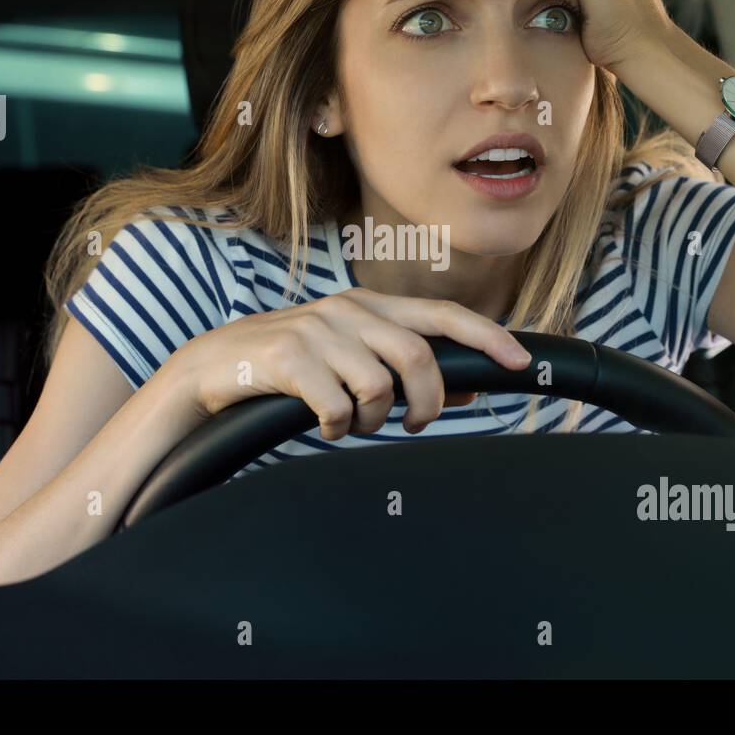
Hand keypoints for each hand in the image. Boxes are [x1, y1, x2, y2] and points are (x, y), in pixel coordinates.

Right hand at [169, 287, 531, 439]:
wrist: (213, 366)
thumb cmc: (291, 365)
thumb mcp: (350, 355)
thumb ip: (403, 366)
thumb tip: (469, 389)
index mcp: (368, 306)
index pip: (441, 314)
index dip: (486, 335)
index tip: (520, 362)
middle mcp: (346, 310)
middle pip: (418, 355)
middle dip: (428, 401)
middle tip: (415, 424)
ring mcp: (316, 331)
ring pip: (378, 386)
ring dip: (373, 420)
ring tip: (351, 421)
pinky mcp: (287, 358)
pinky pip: (337, 408)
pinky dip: (336, 428)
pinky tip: (322, 424)